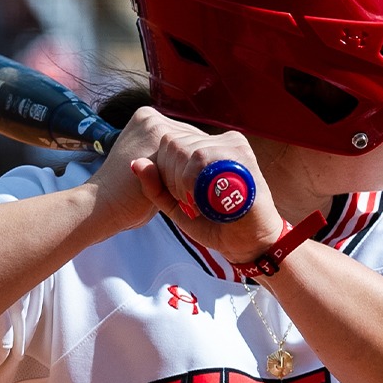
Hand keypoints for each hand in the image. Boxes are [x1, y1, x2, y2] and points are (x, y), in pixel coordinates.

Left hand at [112, 107, 285, 260]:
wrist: (247, 243)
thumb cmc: (214, 225)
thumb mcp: (176, 205)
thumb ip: (155, 186)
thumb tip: (135, 163)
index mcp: (206, 147)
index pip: (169, 143)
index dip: (166, 172)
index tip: (182, 198)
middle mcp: (219, 140)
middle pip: (174, 143)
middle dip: (172, 177)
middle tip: (190, 203)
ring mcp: (231, 143)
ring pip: (184, 150)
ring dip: (183, 183)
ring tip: (200, 203)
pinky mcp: (239, 152)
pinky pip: (200, 158)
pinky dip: (194, 183)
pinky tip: (204, 201)